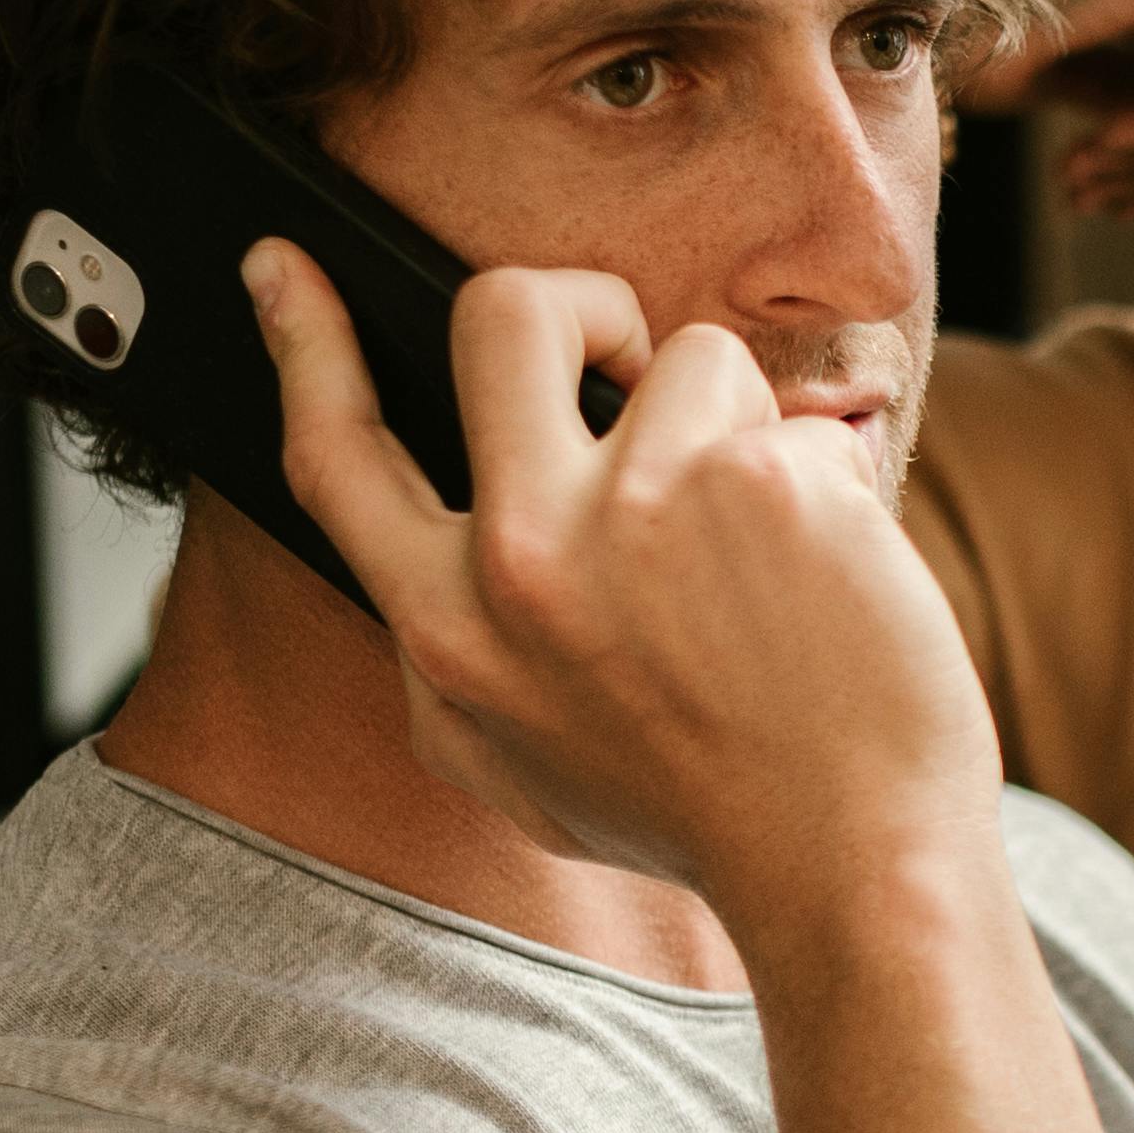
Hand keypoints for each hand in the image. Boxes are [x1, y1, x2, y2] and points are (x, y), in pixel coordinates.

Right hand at [239, 242, 991, 913]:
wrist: (850, 869)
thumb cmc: (702, 817)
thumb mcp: (516, 767)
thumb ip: (458, 659)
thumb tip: (432, 560)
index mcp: (449, 628)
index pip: (338, 454)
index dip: (305, 343)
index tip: (283, 264)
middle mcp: (523, 558)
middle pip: (506, 314)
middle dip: (582, 304)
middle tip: (632, 358)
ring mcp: (640, 505)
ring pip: (686, 356)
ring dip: (739, 430)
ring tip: (771, 551)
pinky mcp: (757, 480)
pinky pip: (791, 417)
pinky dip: (825, 483)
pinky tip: (836, 581)